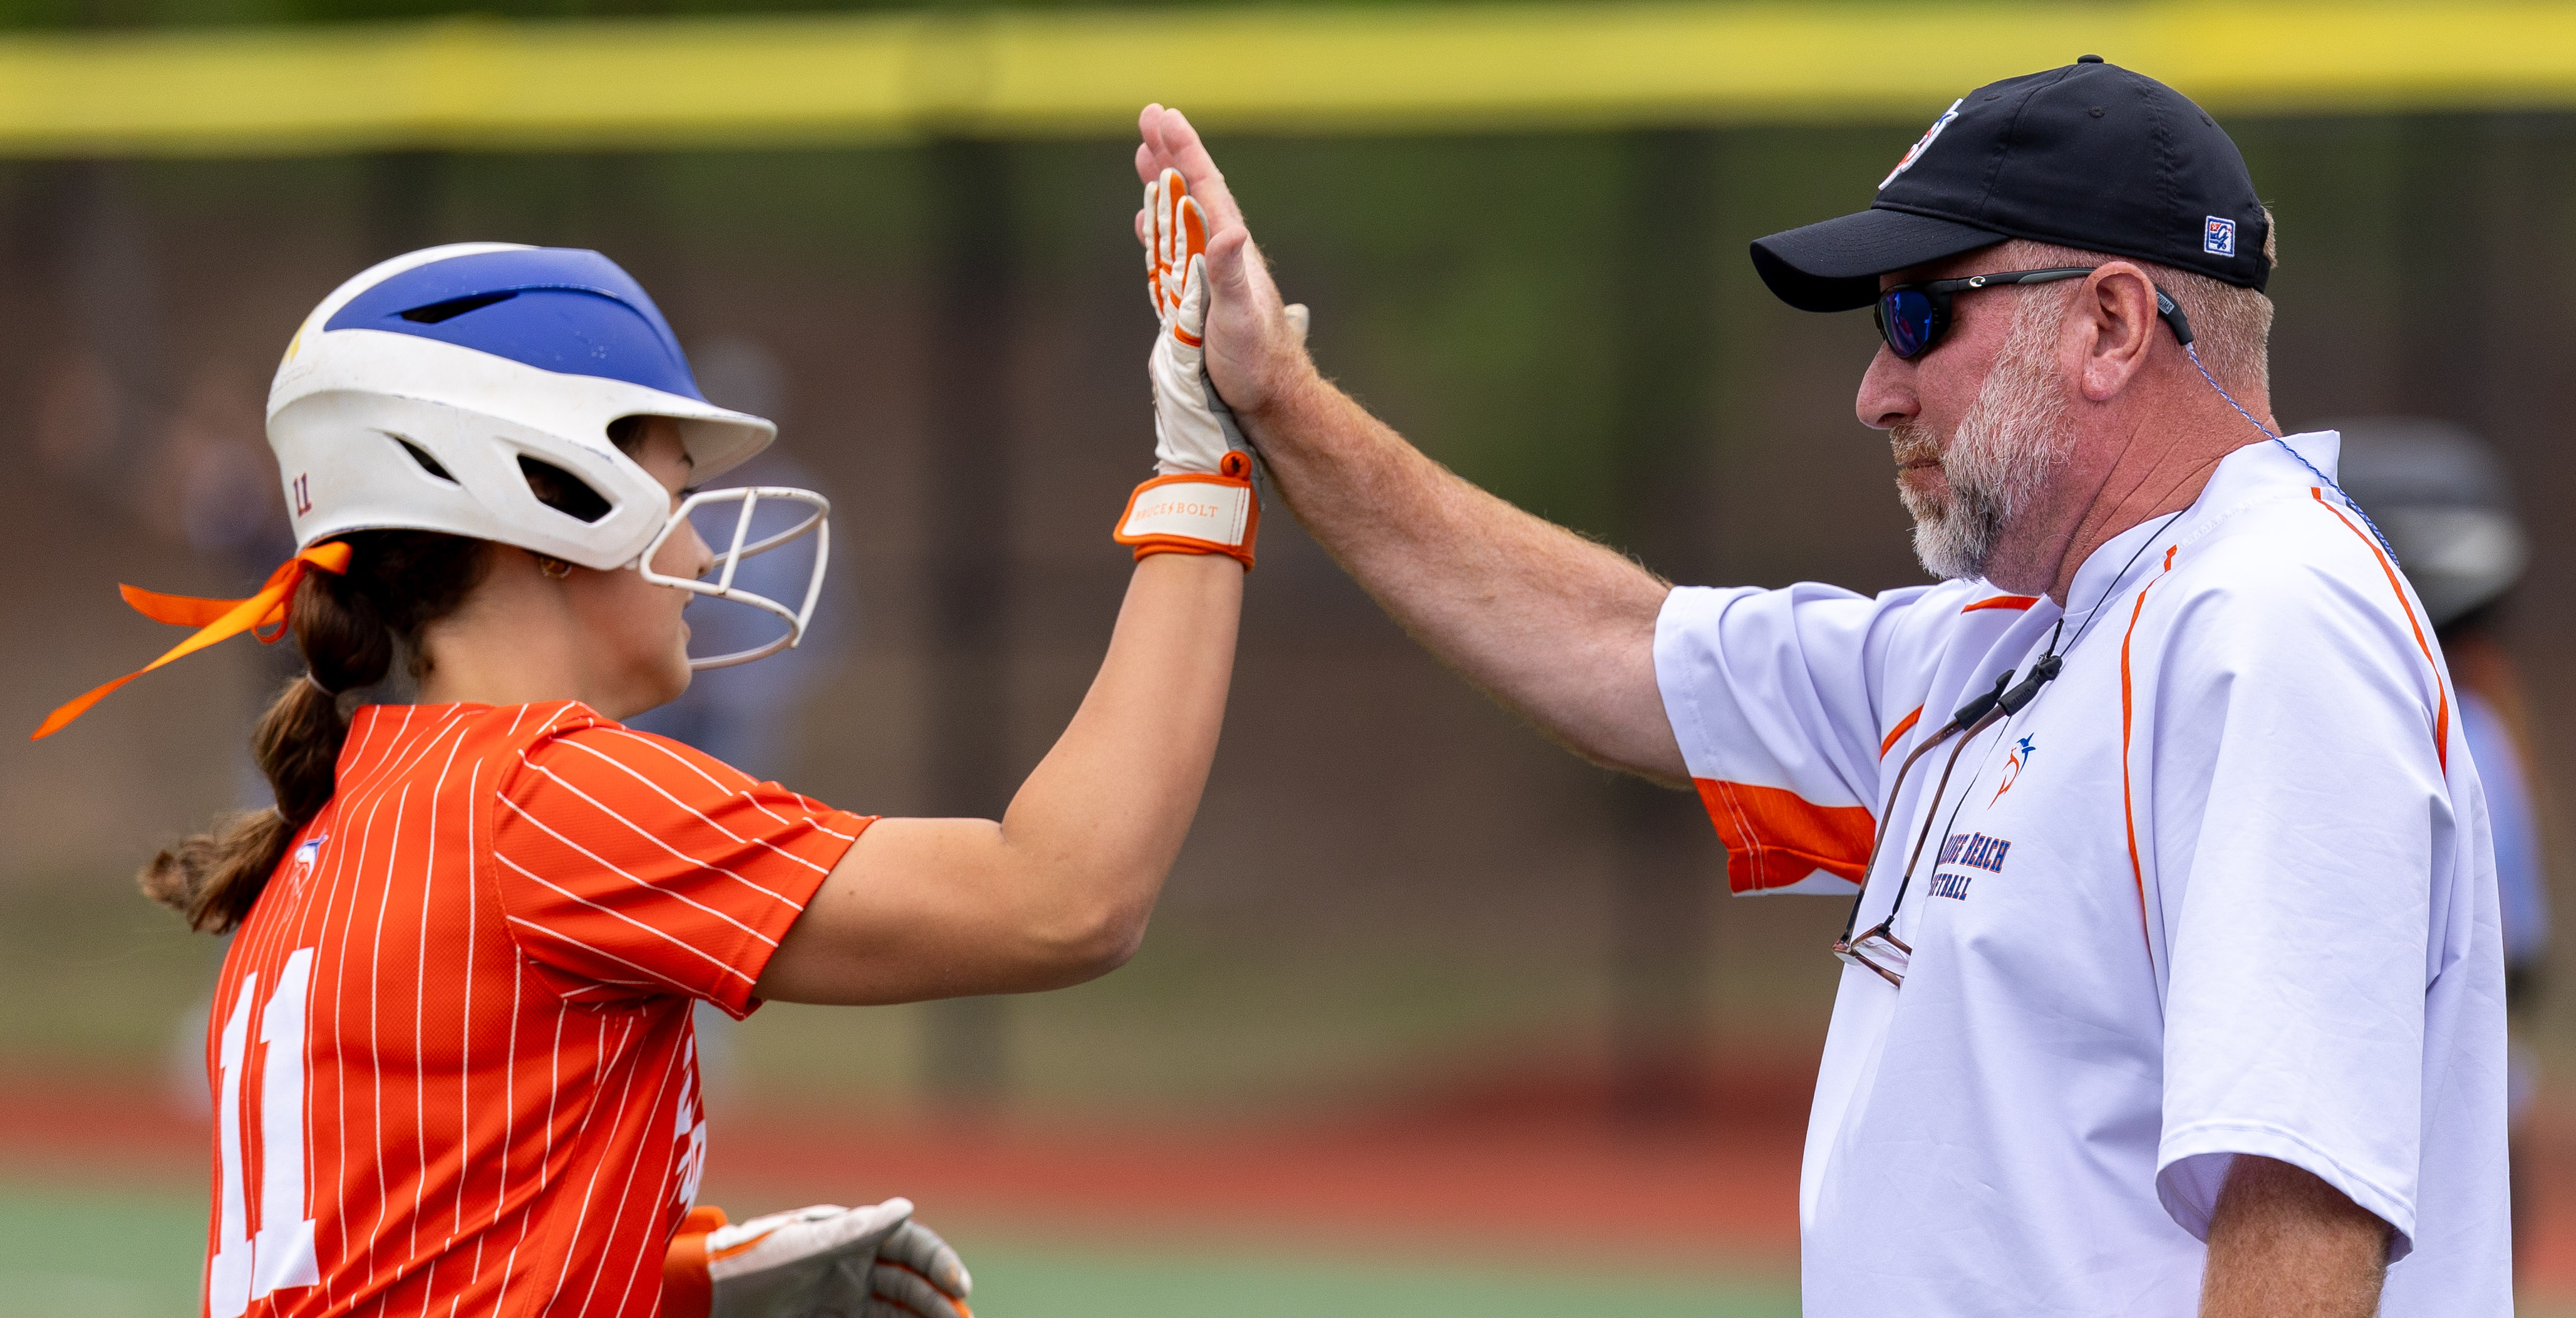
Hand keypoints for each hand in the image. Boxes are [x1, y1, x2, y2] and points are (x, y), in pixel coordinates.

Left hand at [669, 1198, 973, 1317]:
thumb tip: (905, 1206)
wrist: (707, 1298)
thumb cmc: (751, 1261)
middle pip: (915, 1284)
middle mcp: (859, 1266)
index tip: (960, 1287)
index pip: (913, 1247)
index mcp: (857, 1236)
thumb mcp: (803, 1245)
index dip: (941, 1264)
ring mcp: (848, 1298)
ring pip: (901, 1310)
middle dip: (942, 1302)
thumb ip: (854, 1229)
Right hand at [1135, 104, 1312, 419]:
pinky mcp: (1199, 293)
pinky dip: (1159, 226)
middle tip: (1148, 115)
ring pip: (1181, 214)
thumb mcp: (1242, 315)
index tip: (1164, 116)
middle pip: (1192, 190)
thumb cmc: (1257, 360)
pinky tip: (1148, 220)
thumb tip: (1227, 230)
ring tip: (1147, 154)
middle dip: (1170, 153)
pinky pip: (1173, 248)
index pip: (1205, 187)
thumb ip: (1230, 273)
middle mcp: (1221, 252)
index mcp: (1231, 248)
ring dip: (1164, 183)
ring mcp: (1210, 271)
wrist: (1269, 396)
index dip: (1184, 150)